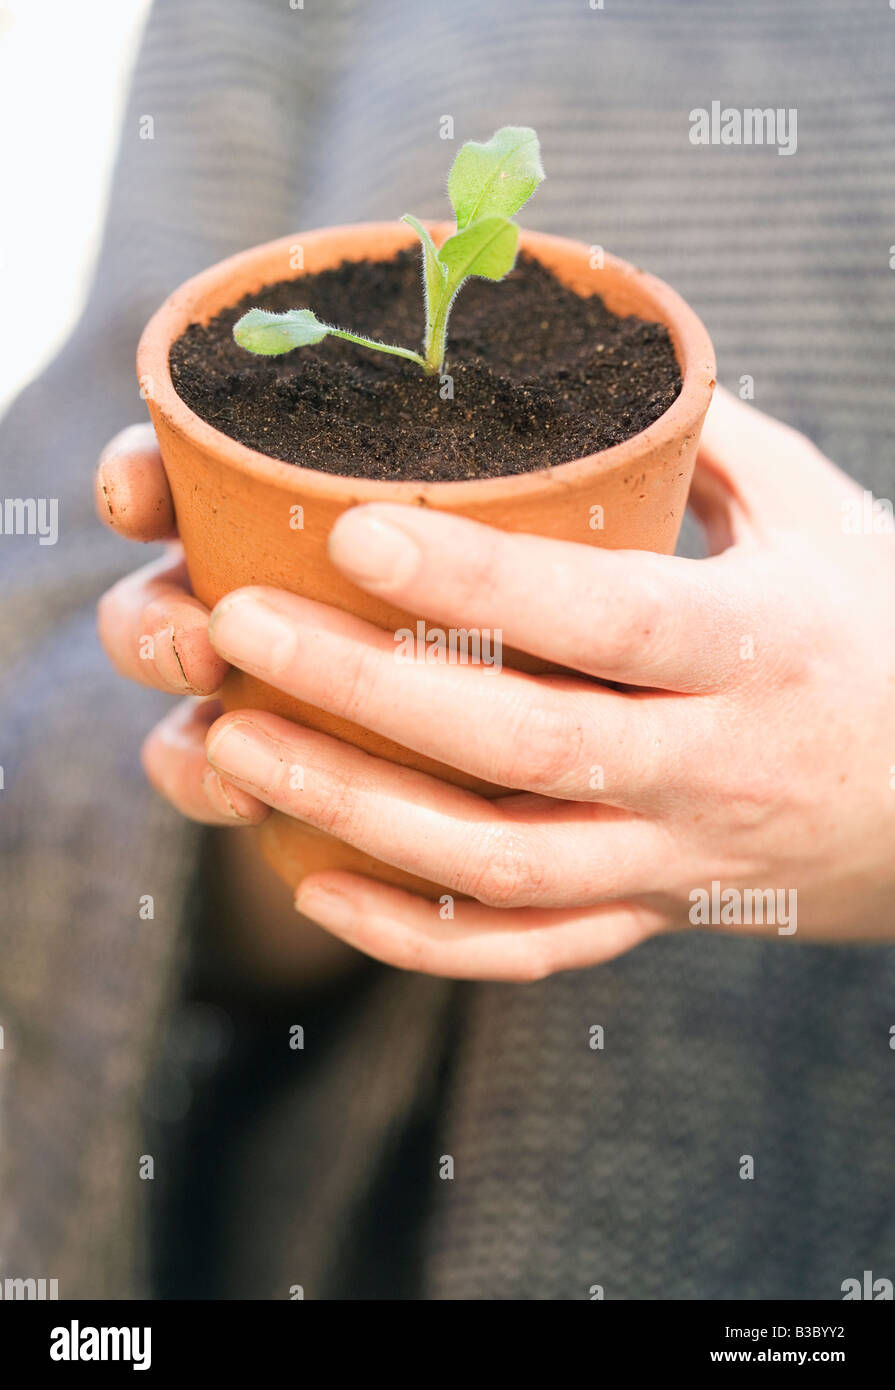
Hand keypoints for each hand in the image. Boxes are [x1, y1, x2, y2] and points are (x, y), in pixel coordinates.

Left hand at [97, 392, 894, 979]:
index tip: (355, 528)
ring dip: (358, 811)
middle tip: (237, 626)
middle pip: (524, 744)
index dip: (481, 579)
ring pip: (503, 864)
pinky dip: (414, 935)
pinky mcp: (653, 915)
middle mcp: (717, 766)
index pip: (610, 616)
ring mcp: (678, 858)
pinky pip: (528, 949)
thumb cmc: (879, 630)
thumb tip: (581, 361)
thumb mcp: (818, 518)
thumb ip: (702, 442)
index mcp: (764, 646)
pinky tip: (314, 881)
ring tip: (233, 743)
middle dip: (367, 690)